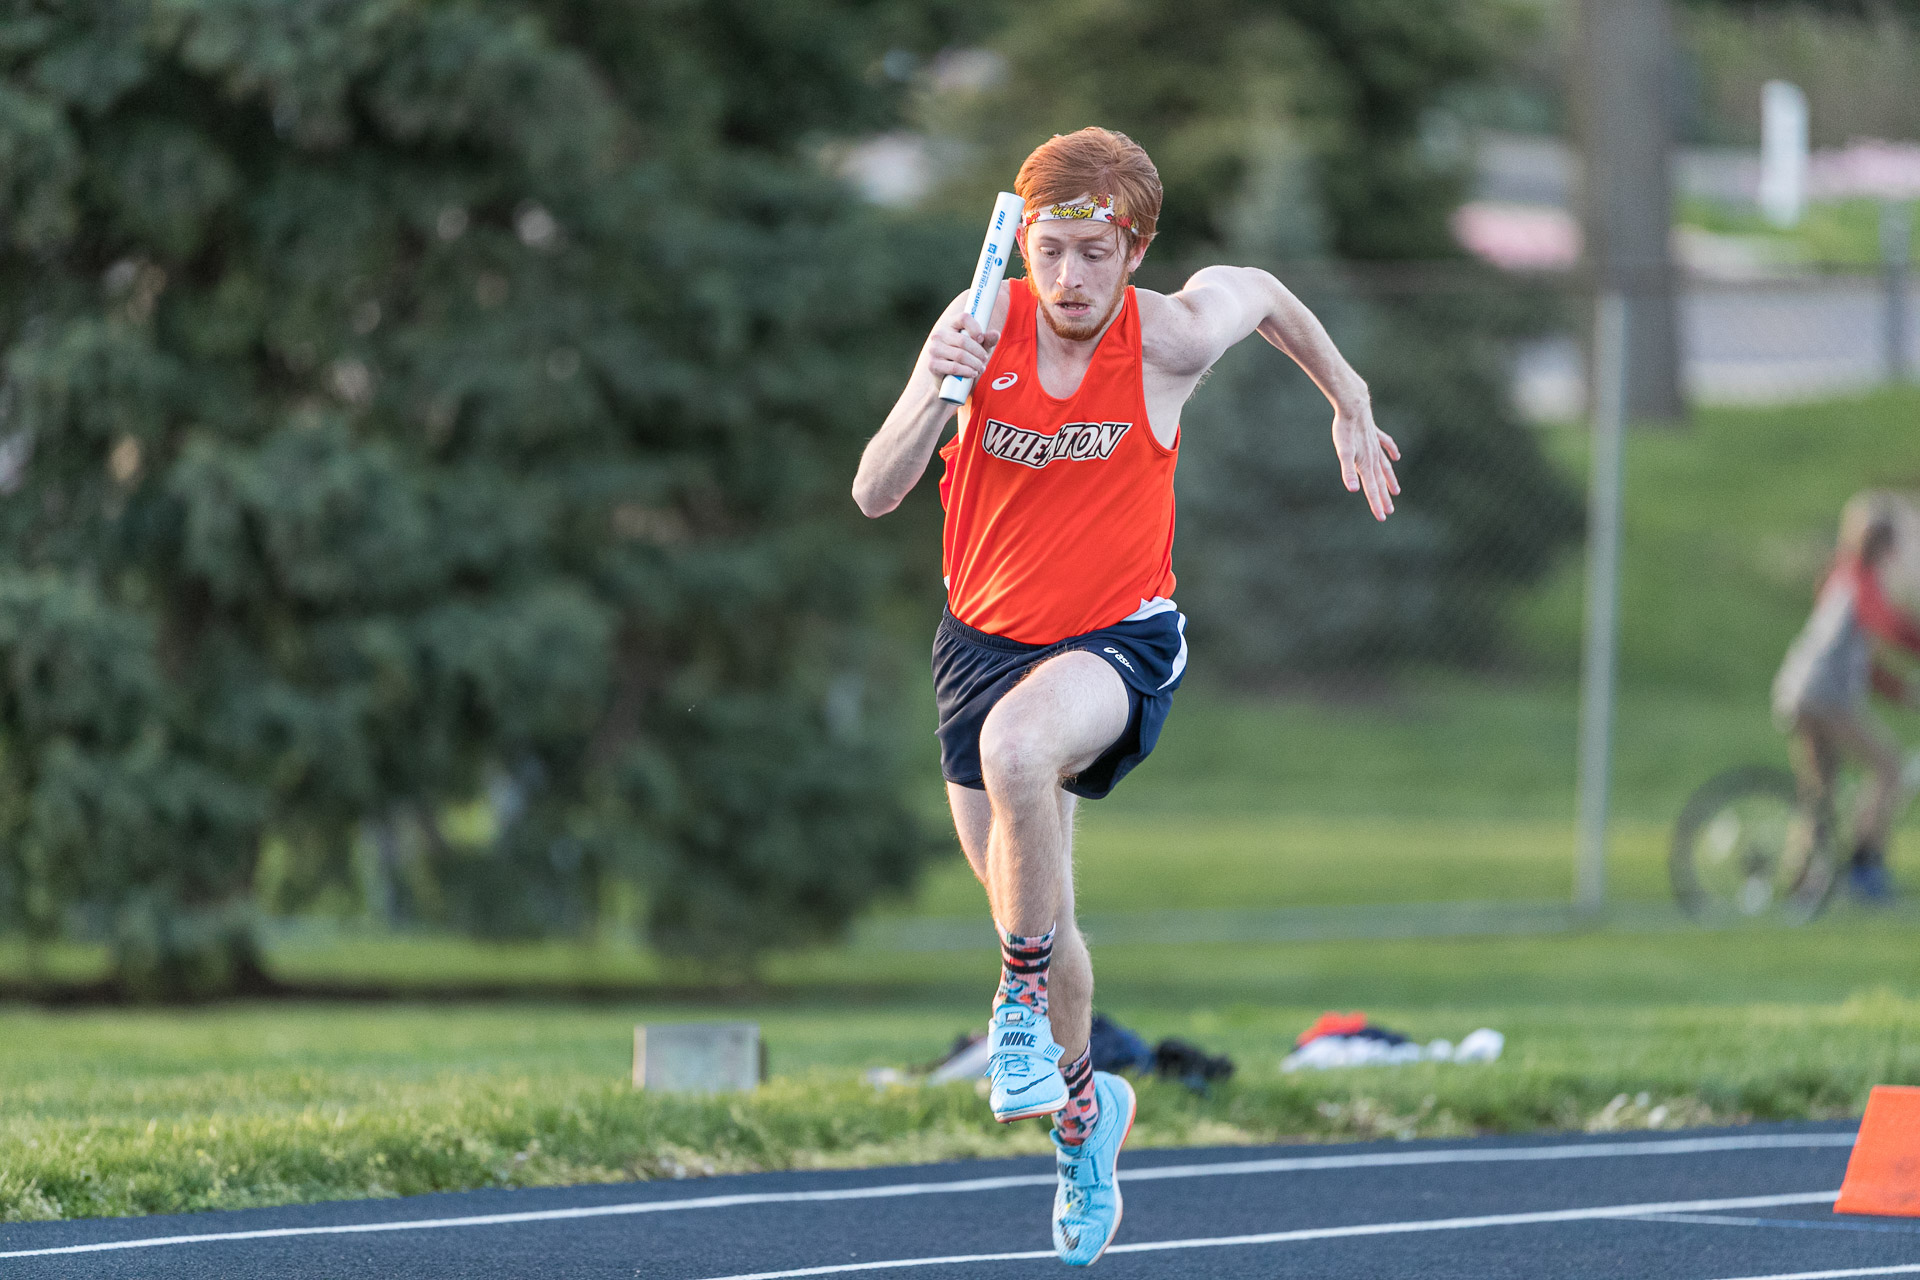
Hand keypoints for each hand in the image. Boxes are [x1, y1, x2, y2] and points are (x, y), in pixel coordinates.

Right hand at [925, 313, 999, 384]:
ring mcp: (934, 349)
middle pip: (963, 340)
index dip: (975, 328)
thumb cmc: (965, 356)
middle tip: (985, 358)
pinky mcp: (932, 364)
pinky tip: (972, 373)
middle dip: (978, 351)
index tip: (981, 338)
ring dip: (974, 363)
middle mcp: (939, 334)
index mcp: (950, 324)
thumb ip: (987, 340)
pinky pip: (954, 367)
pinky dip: (966, 371)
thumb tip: (995, 334)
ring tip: (981, 368)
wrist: (948, 376)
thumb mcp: (978, 346)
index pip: (964, 318)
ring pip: (960, 355)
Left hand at [1333, 401, 1399, 520]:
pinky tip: (1397, 457)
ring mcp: (1375, 445)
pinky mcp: (1374, 434)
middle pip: (1379, 481)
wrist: (1353, 405)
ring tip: (1396, 492)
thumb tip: (1354, 490)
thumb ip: (1347, 472)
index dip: (1376, 504)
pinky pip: (1385, 445)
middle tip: (1388, 512)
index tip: (1382, 518)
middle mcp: (1373, 457)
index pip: (1372, 489)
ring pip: (1384, 467)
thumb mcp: (1344, 453)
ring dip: (1389, 480)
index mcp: (1366, 464)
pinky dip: (1391, 451)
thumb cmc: (1346, 430)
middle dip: (1383, 498)